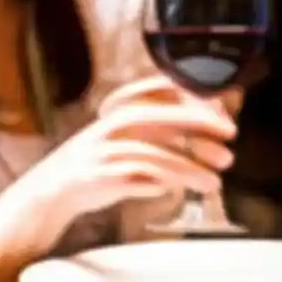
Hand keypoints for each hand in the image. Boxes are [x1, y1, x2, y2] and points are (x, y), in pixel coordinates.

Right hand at [0, 75, 237, 254]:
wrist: (51, 193)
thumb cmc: (104, 164)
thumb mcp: (134, 140)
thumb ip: (168, 132)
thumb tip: (218, 128)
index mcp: (121, 109)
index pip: (160, 88)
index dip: (194, 97)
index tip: (223, 112)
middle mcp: (111, 125)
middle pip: (159, 116)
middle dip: (197, 125)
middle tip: (230, 138)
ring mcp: (103, 150)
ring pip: (154, 155)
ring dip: (189, 169)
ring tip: (214, 182)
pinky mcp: (98, 177)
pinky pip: (136, 178)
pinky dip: (159, 185)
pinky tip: (173, 191)